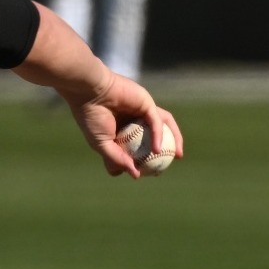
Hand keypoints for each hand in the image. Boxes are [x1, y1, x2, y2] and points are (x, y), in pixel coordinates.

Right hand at [62, 73, 184, 178]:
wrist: (90, 93)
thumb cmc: (91, 118)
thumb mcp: (101, 145)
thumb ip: (117, 160)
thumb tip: (136, 175)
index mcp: (120, 129)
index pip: (135, 147)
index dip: (142, 160)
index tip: (145, 173)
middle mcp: (133, 120)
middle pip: (153, 137)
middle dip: (165, 150)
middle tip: (167, 165)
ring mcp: (141, 111)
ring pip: (163, 127)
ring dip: (174, 140)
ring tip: (178, 155)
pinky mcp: (146, 103)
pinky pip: (157, 121)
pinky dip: (158, 135)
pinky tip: (158, 148)